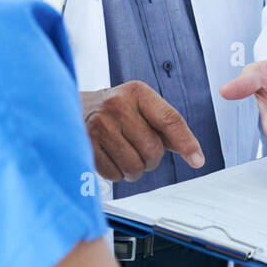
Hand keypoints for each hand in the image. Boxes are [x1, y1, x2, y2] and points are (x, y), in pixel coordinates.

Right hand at [81, 81, 202, 182]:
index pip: (170, 120)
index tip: (198, 160)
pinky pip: (114, 174)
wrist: (68, 107)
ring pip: (134, 166)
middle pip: (154, 149)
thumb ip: (165, 127)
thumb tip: (194, 155)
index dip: (187, 143)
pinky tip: (111, 159)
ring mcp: (98, 125)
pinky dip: (117, 174)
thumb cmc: (114, 111)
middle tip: (142, 152)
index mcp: (137, 92)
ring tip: (126, 156)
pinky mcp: (84, 145)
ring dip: (135, 170)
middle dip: (152, 159)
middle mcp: (117, 105)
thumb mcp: (140, 106)